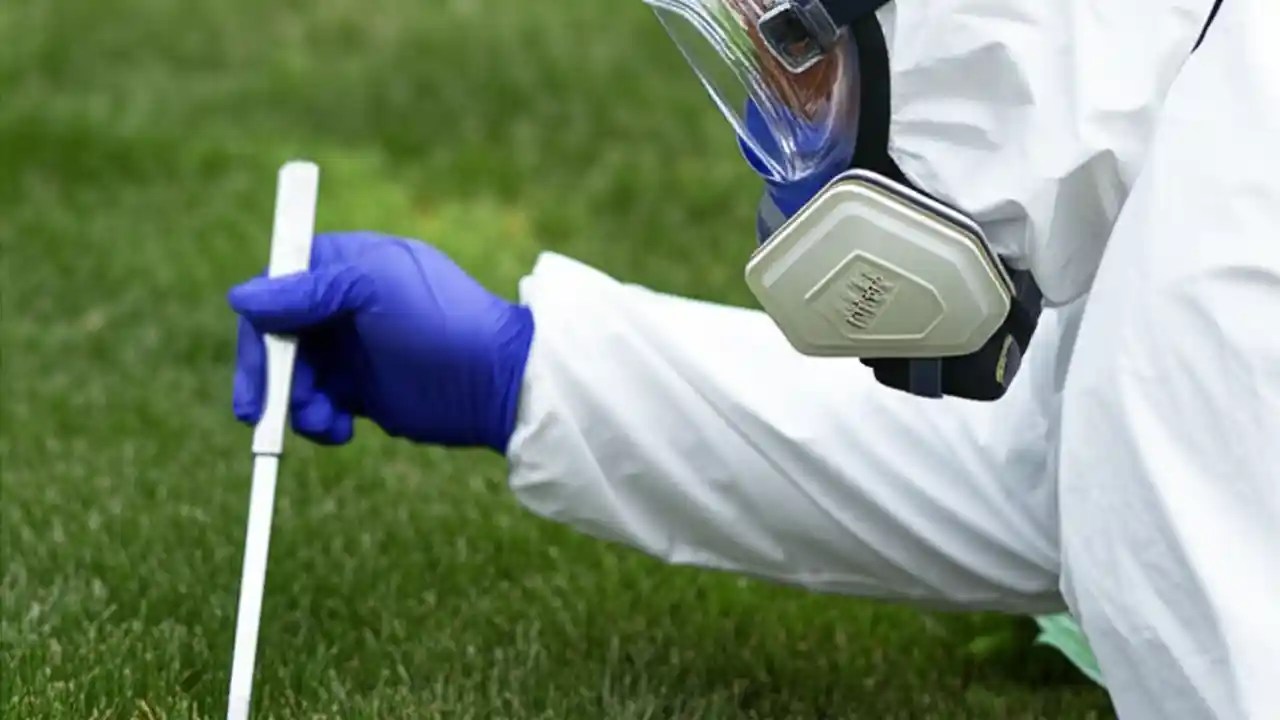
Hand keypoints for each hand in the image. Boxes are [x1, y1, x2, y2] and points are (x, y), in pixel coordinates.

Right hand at [228, 231, 533, 451]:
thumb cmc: (443, 325)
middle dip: (270, 375)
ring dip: (296, 403)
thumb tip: (241, 296)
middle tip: (259, 413)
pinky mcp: (362, 389)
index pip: (279, 283)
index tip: (257, 361)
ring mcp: (352, 348)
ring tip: (324, 422)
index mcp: (348, 264)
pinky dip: (319, 421)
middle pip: (277, 335)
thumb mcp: (377, 292)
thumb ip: (310, 290)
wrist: (497, 385)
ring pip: (293, 376)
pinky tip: (341, 432)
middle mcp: (344, 303)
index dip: (260, 323)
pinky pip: (317, 405)